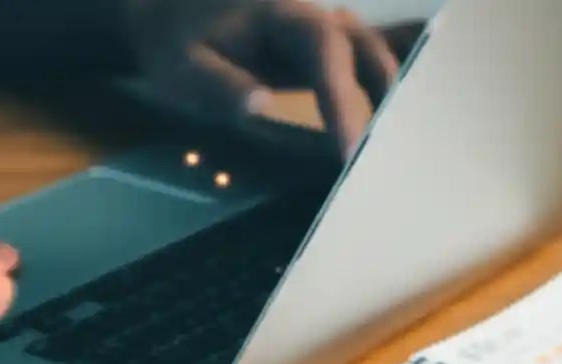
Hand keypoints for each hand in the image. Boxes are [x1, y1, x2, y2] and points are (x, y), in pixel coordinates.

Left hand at [123, 0, 424, 157]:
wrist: (166, 22)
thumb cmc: (173, 44)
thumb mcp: (181, 66)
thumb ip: (218, 83)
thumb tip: (261, 105)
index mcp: (280, 13)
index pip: (325, 49)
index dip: (343, 96)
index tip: (351, 146)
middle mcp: (308, 18)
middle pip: (363, 46)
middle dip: (383, 95)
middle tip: (386, 152)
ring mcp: (315, 35)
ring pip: (368, 55)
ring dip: (387, 96)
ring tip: (395, 149)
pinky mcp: (314, 56)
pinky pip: (355, 70)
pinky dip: (374, 96)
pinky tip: (382, 135)